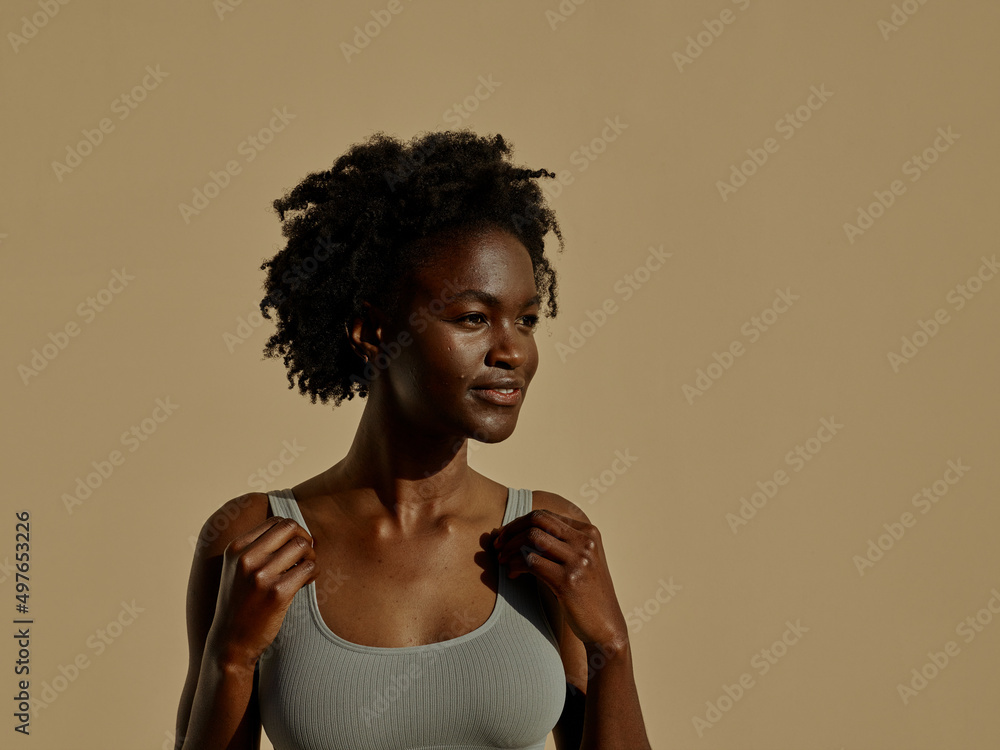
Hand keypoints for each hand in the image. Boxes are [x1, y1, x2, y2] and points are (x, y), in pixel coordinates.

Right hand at [206, 516, 317, 669]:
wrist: (230, 642)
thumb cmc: (240, 602)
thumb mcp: (238, 568)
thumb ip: (258, 547)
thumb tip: (295, 529)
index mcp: (236, 548)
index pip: (276, 521)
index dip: (293, 531)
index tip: (295, 547)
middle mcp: (246, 558)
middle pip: (291, 528)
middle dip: (304, 538)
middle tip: (305, 555)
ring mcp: (261, 576)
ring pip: (302, 546)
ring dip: (311, 556)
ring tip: (305, 571)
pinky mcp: (277, 593)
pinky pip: (309, 568)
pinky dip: (313, 572)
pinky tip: (306, 582)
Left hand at [491, 509, 627, 650]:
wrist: (606, 626)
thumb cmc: (587, 594)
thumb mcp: (581, 561)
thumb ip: (562, 544)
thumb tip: (523, 529)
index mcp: (588, 533)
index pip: (546, 515)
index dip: (519, 523)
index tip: (505, 536)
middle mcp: (585, 542)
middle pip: (537, 520)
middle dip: (512, 530)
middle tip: (498, 545)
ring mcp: (578, 560)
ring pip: (532, 537)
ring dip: (510, 547)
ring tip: (503, 560)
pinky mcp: (568, 580)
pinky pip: (531, 562)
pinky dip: (515, 565)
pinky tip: (512, 574)